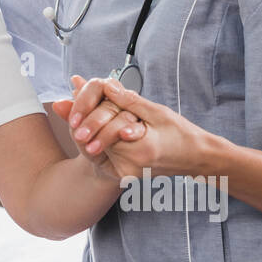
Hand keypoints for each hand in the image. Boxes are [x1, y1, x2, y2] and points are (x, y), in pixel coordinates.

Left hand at [70, 77, 210, 178]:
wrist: (198, 159)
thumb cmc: (182, 133)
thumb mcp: (156, 111)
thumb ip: (128, 100)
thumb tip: (105, 84)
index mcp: (141, 148)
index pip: (103, 128)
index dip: (85, 112)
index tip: (67, 102)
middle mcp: (133, 165)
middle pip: (96, 139)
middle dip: (82, 121)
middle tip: (63, 107)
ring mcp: (129, 173)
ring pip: (99, 148)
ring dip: (87, 131)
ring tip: (74, 117)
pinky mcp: (127, 176)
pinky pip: (107, 156)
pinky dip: (98, 140)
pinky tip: (91, 131)